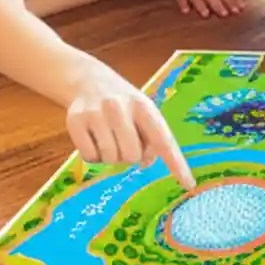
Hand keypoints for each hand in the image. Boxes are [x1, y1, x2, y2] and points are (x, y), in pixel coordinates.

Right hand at [66, 61, 194, 190]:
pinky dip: (93, 156)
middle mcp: (119, 108)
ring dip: (111, 156)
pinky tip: (93, 138)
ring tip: (108, 136)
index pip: (163, 140)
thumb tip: (145, 162)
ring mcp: (96, 114)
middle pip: (131, 156)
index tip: (189, 184)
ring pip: (110, 159)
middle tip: (123, 140)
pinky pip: (90, 157)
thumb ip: (151, 137)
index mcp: (143, 107)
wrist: (87, 80)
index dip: (177, 164)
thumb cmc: (122, 104)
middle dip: (129, 156)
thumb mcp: (142, 113)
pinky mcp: (75, 122)